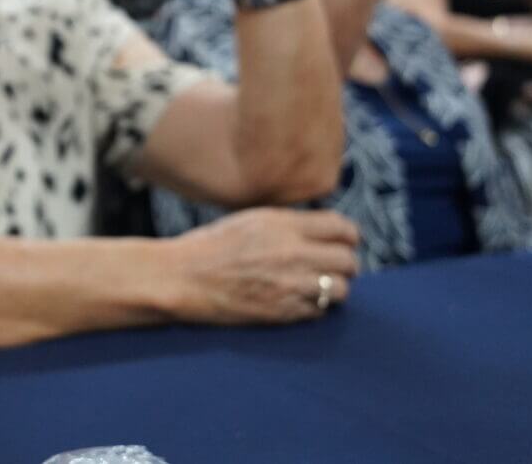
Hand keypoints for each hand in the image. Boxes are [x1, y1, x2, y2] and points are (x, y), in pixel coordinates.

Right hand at [167, 208, 358, 324]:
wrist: (182, 277)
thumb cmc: (210, 247)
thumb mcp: (250, 220)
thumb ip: (288, 225)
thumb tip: (319, 232)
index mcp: (283, 225)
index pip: (341, 227)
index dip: (348, 236)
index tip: (345, 242)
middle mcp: (292, 253)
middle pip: (348, 260)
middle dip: (344, 264)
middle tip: (332, 268)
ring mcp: (290, 284)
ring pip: (340, 289)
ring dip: (332, 288)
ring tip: (316, 286)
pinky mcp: (284, 311)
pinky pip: (319, 311)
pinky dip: (313, 307)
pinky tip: (295, 299)